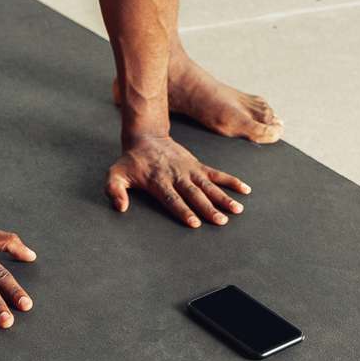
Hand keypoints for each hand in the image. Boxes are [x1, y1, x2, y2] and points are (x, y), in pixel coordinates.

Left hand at [105, 135, 250, 227]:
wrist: (147, 137)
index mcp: (158, 181)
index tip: (195, 223)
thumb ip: (114, 190)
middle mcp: (177, 176)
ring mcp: (190, 170)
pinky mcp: (198, 165)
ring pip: (208, 186)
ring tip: (237, 210)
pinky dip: (231, 181)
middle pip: (194, 194)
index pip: (172, 198)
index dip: (183, 210)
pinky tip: (244, 189)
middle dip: (208, 208)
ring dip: (223, 197)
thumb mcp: (116, 174)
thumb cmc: (132, 161)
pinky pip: (217, 174)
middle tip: (221, 221)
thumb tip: (120, 208)